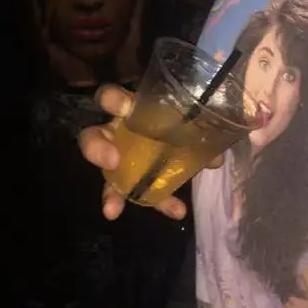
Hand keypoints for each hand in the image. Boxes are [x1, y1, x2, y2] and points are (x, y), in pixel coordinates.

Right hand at [78, 85, 222, 221]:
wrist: (191, 131)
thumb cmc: (181, 115)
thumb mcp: (191, 117)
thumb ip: (201, 130)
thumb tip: (214, 159)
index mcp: (132, 108)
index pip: (110, 97)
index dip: (111, 100)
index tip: (122, 109)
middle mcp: (121, 132)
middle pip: (93, 137)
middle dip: (97, 149)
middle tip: (111, 162)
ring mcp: (125, 157)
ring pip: (108, 174)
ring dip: (111, 192)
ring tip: (112, 210)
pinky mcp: (139, 179)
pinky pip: (143, 193)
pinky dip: (162, 203)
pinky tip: (177, 211)